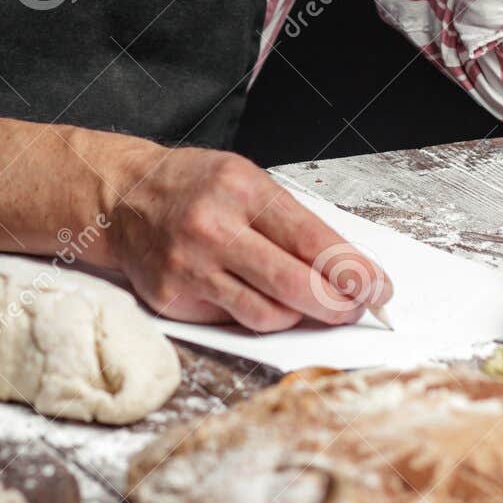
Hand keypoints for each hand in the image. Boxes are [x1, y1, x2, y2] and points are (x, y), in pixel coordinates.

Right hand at [104, 143, 391, 331]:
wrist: (124, 198)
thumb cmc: (194, 187)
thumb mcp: (246, 181)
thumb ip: (291, 222)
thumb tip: (346, 268)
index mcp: (241, 189)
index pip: (312, 240)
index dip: (353, 271)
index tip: (378, 287)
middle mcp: (214, 227)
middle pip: (295, 285)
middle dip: (338, 304)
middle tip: (356, 308)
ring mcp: (190, 266)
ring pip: (269, 314)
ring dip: (301, 315)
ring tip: (310, 303)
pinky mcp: (174, 299)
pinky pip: (236, 321)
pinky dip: (260, 316)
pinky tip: (263, 299)